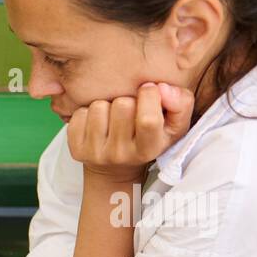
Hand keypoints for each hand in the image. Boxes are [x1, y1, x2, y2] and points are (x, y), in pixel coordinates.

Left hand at [68, 82, 193, 182]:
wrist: (116, 168)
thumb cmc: (150, 138)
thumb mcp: (175, 126)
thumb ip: (181, 103)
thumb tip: (160, 87)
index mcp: (148, 150)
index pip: (148, 119)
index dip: (149, 96)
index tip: (149, 91)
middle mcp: (120, 155)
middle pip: (122, 106)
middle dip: (127, 99)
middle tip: (129, 109)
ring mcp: (95, 154)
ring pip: (98, 107)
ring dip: (106, 104)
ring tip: (113, 116)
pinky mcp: (76, 150)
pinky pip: (79, 114)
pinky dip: (87, 112)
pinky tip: (98, 122)